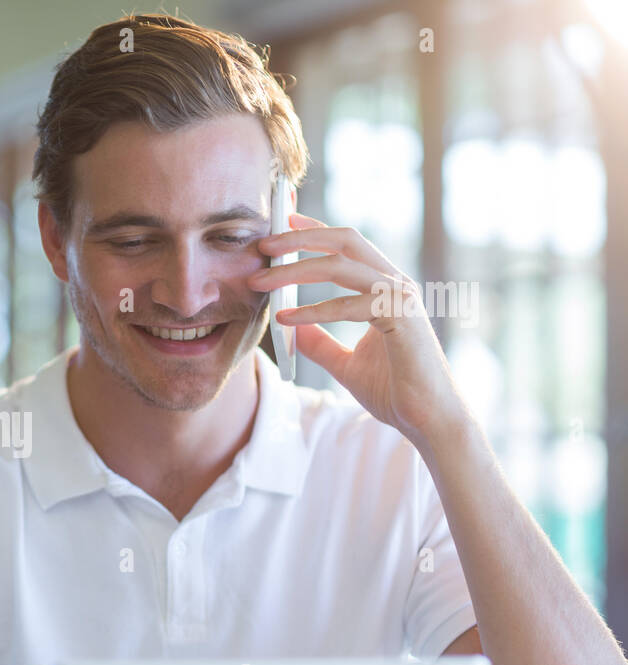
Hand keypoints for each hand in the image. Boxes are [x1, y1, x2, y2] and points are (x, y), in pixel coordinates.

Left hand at [248, 213, 470, 449]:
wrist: (427, 420)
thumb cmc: (395, 391)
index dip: (314, 229)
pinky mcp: (402, 319)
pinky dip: (314, 310)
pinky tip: (286, 318)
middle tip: (262, 244)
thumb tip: (291, 327)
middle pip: (344, 241)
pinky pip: (350, 306)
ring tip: (260, 281)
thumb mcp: (345, 363)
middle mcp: (395, 284)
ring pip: (342, 266)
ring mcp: (401, 298)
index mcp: (384, 288)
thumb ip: (319, 343)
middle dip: (300, 237)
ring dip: (296, 270)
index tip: (282, 220)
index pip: (347, 245)